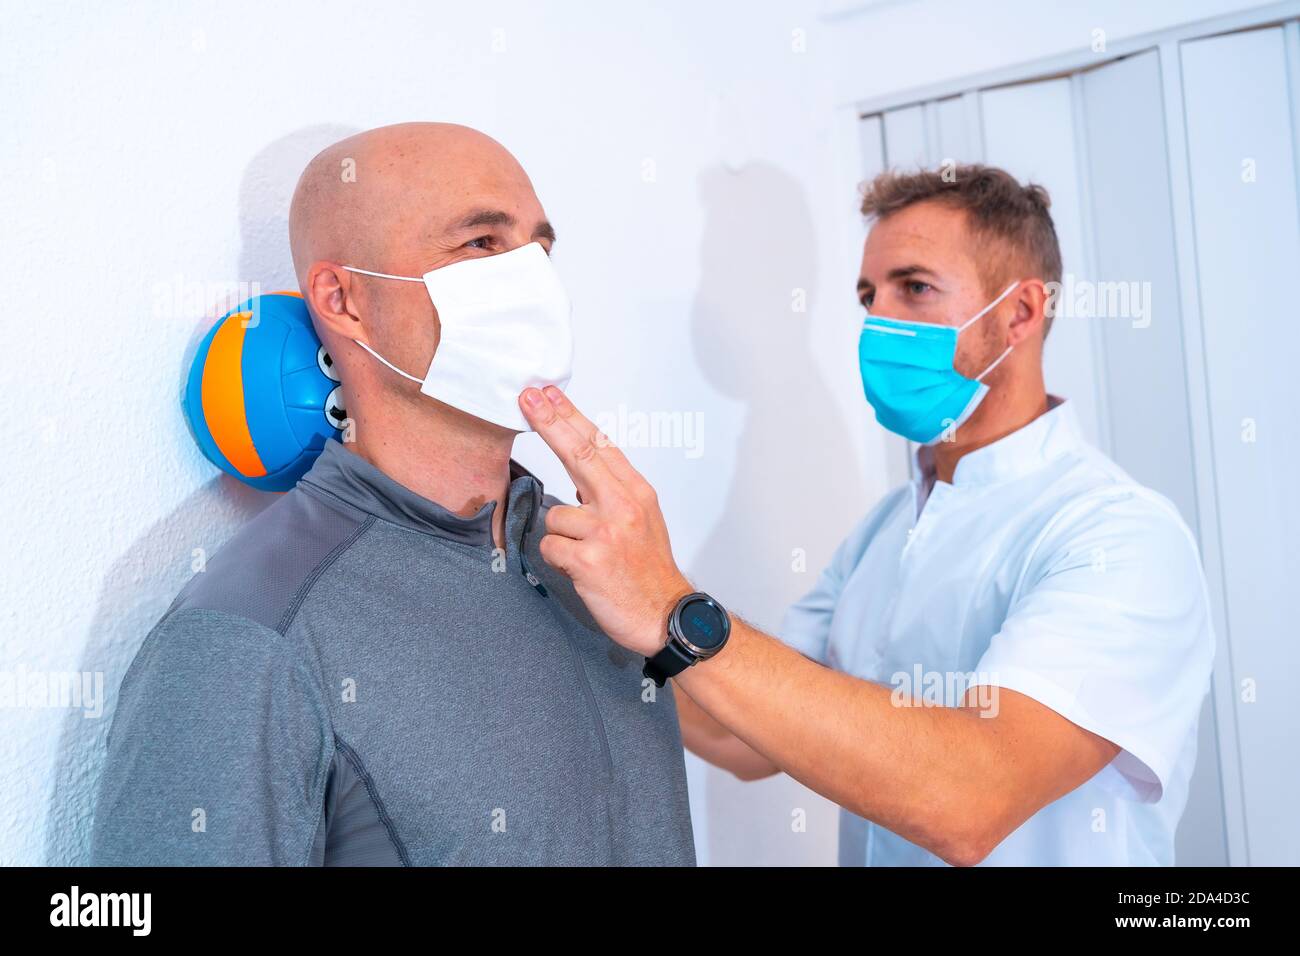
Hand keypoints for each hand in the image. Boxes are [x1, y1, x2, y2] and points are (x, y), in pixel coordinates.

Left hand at [519, 385, 692, 656]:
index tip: (547, 394)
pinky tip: (583, 570)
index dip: (570, 417)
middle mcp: (623, 505)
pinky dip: (559, 560)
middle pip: (579, 453)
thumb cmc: (649, 570)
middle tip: (527, 397)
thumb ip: (611, 492)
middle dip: (550, 422)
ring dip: (563, 537)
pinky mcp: (589, 559)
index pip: (599, 444)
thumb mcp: (642, 518)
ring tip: (588, 556)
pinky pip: (551, 546)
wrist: (666, 615)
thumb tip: (578, 471)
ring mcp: (606, 531)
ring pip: (555, 515)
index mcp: (636, 492)